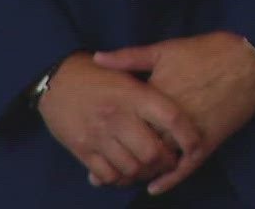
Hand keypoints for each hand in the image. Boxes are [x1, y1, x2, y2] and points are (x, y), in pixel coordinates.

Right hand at [38, 54, 200, 188]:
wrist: (58, 78)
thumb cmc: (101, 76)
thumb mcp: (130, 73)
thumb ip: (152, 93)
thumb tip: (182, 112)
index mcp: (135, 94)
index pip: (171, 119)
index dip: (189, 137)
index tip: (196, 146)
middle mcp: (118, 115)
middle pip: (152, 152)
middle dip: (166, 163)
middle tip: (170, 161)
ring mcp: (98, 134)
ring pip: (131, 168)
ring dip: (145, 174)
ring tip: (150, 168)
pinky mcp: (82, 149)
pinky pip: (107, 175)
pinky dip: (120, 179)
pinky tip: (126, 172)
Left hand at [92, 31, 254, 194]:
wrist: (249, 57)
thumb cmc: (207, 50)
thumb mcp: (165, 49)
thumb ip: (129, 57)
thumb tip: (96, 58)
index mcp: (154, 98)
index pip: (123, 125)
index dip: (107, 138)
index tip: (91, 145)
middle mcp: (168, 120)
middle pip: (138, 147)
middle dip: (119, 160)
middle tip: (100, 174)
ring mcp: (189, 133)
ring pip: (159, 160)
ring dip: (141, 171)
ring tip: (124, 178)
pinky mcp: (209, 140)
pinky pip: (186, 166)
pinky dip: (170, 180)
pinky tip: (154, 189)